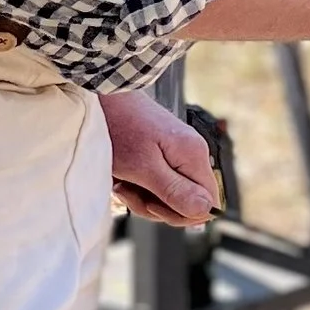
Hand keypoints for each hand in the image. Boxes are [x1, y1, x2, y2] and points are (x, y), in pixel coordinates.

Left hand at [101, 89, 217, 225]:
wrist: (101, 96)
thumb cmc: (119, 128)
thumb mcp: (144, 167)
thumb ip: (175, 191)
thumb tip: (206, 211)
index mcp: (194, 156)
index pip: (208, 203)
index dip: (181, 213)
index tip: (151, 204)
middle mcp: (191, 154)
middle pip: (187, 202)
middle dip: (156, 206)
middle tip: (129, 191)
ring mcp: (177, 154)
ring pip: (169, 196)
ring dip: (141, 197)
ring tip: (121, 182)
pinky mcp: (162, 154)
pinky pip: (157, 184)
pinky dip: (137, 186)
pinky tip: (121, 178)